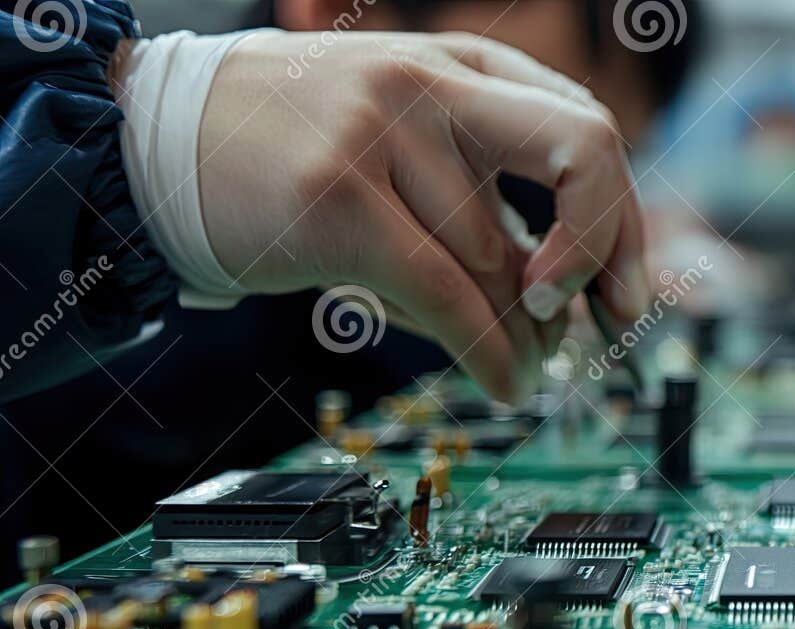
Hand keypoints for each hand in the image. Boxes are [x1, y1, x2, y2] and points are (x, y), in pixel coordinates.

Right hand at [195, 32, 650, 400]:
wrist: (155, 141)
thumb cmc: (291, 152)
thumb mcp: (403, 137)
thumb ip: (484, 184)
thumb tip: (573, 292)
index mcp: (463, 64)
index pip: (589, 132)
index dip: (623, 222)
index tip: (627, 292)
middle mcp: (432, 83)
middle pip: (583, 155)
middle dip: (608, 251)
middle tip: (597, 322)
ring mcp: (382, 132)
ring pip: (503, 257)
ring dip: (526, 335)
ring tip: (524, 368)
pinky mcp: (338, 199)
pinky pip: (448, 294)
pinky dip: (489, 354)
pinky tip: (502, 384)